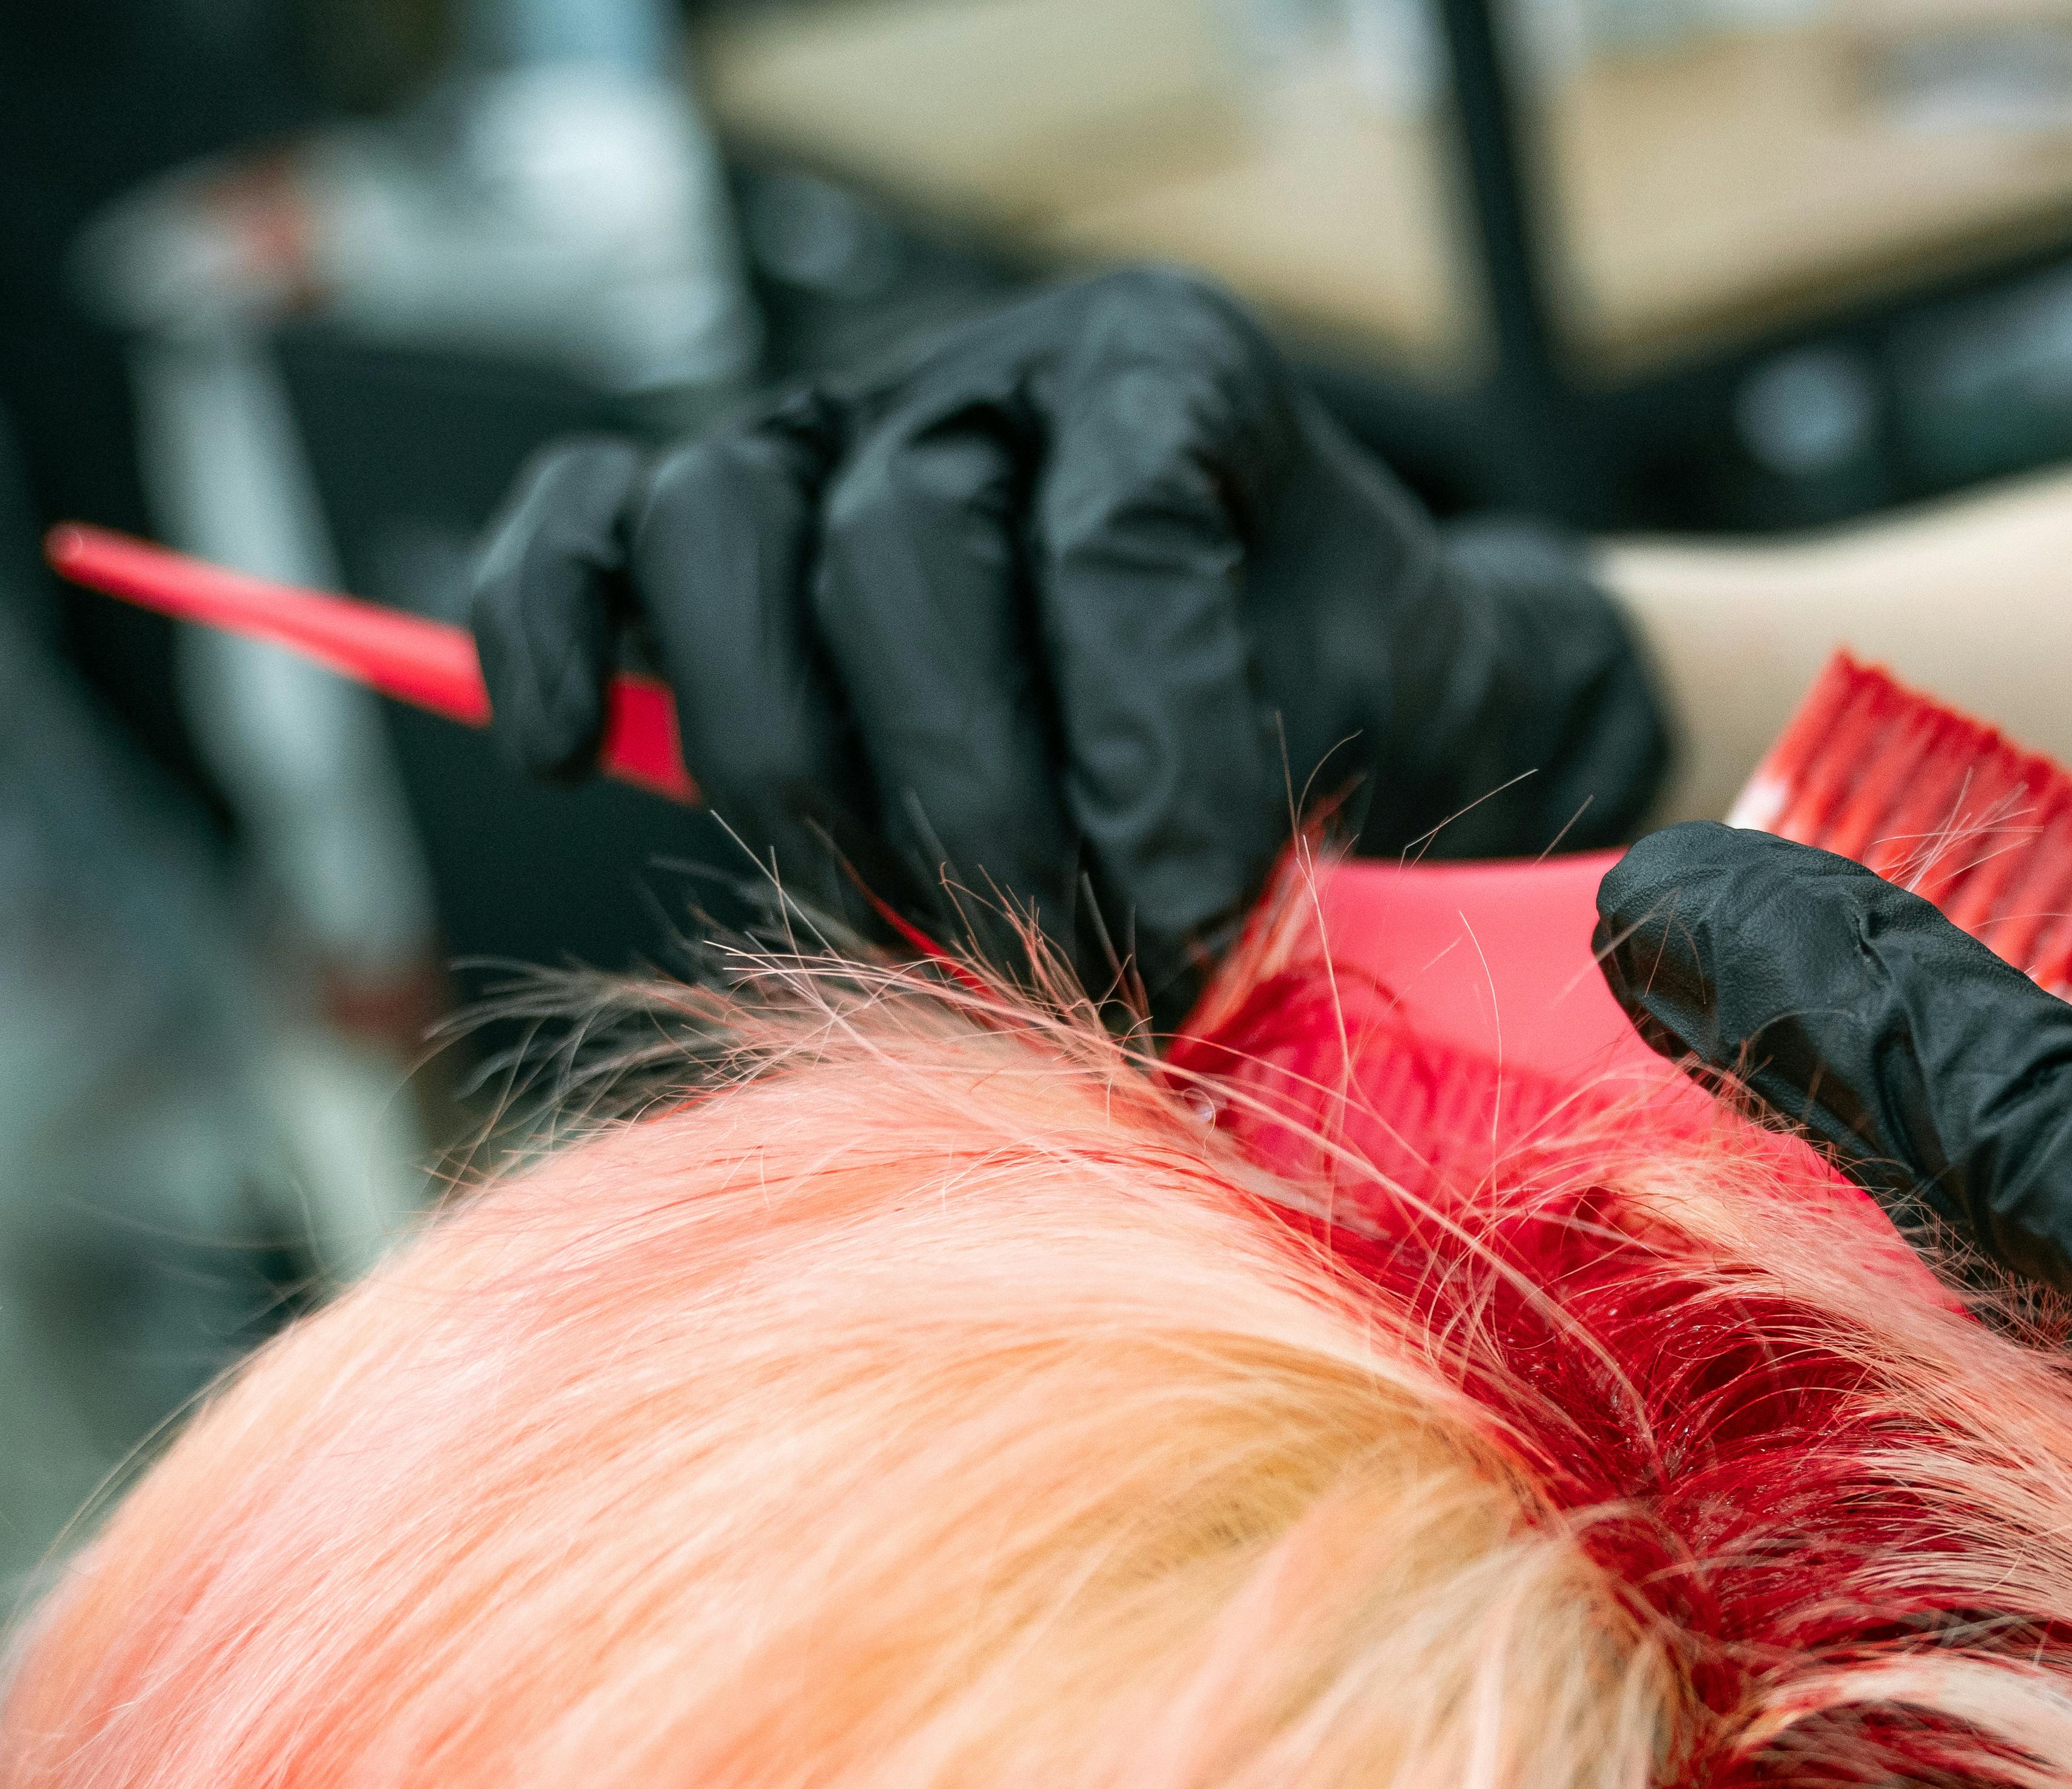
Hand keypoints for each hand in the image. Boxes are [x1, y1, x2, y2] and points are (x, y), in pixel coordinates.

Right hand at [471, 268, 1671, 1025]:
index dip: (1149, 764)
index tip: (1199, 934)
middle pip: (901, 560)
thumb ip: (1263, 820)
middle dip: (978, 812)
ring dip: (798, 774)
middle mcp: (983, 380)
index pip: (1114, 546)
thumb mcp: (1374, 743)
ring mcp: (829, 428)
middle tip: (1063, 976)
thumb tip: (1150, 978)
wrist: (1333, 698)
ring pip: (724, 545)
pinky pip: (582, 533)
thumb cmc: (1344, 719)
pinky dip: (546, 637)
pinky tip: (563, 761)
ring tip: (907, 932)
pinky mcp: (719, 516)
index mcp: (1168, 374)